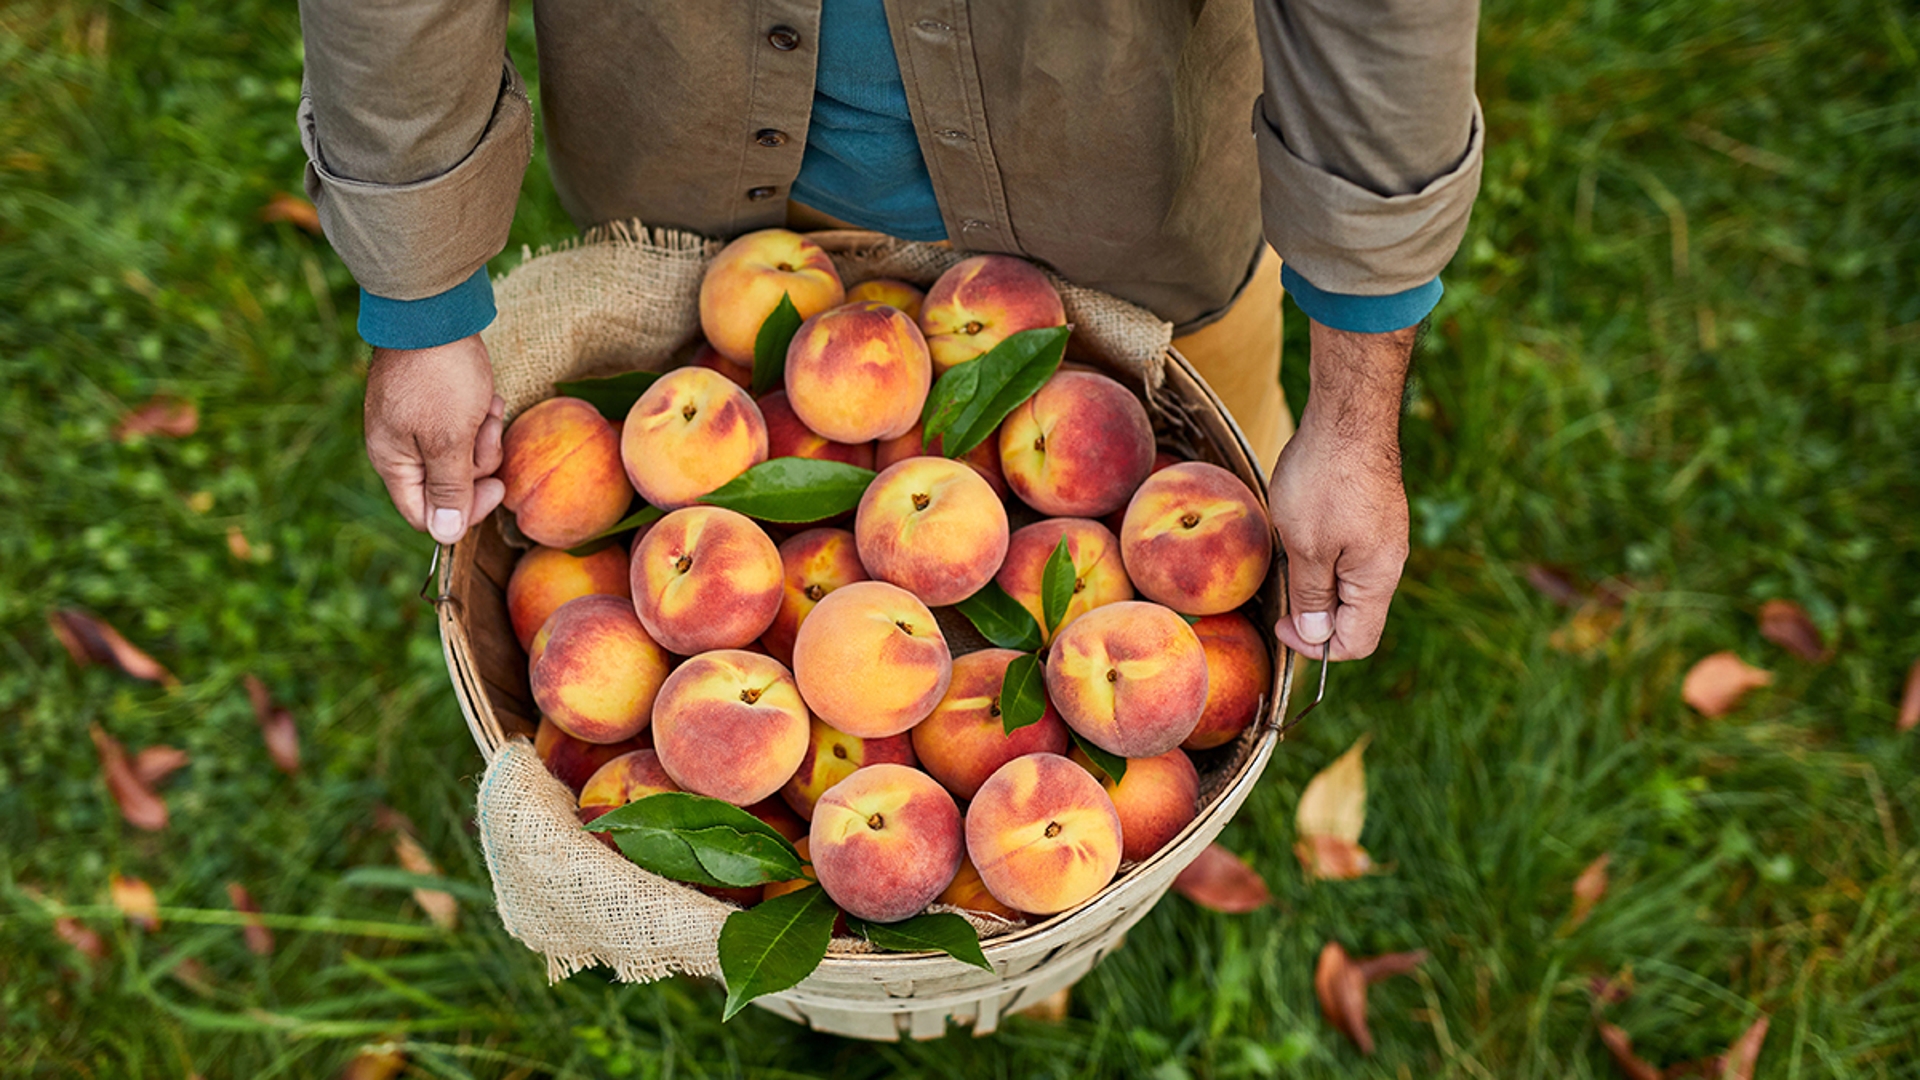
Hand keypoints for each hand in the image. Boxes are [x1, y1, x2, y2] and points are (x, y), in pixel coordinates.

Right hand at [364, 334, 505, 544]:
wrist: (434, 310)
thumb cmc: (440, 377)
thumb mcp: (449, 440)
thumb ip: (449, 490)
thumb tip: (445, 536)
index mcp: (393, 463)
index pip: (425, 516)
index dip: (464, 512)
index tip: (496, 489)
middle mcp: (399, 448)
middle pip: (449, 486)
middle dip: (477, 462)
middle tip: (485, 432)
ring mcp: (415, 424)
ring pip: (462, 455)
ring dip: (483, 435)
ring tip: (485, 407)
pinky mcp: (434, 404)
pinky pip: (464, 426)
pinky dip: (480, 415)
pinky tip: (486, 396)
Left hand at [1268, 321, 1413, 660]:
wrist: (1349, 416)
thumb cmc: (1325, 479)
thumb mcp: (1306, 546)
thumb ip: (1311, 596)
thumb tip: (1316, 637)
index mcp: (1377, 579)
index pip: (1356, 642)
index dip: (1315, 646)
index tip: (1282, 625)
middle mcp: (1388, 563)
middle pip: (1354, 616)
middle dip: (1315, 616)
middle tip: (1278, 593)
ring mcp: (1383, 538)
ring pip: (1348, 584)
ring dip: (1315, 583)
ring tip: (1286, 557)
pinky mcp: (1372, 516)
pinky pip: (1348, 555)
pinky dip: (1322, 557)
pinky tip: (1298, 533)